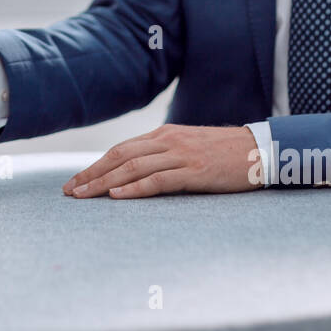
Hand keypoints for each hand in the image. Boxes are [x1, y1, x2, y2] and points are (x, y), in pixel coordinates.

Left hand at [62, 125, 262, 198]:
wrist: (260, 150)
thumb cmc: (225, 153)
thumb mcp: (189, 146)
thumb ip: (164, 154)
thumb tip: (135, 171)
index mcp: (164, 134)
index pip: (120, 149)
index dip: (95, 165)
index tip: (76, 181)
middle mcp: (168, 141)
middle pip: (119, 157)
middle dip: (92, 174)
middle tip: (70, 191)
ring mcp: (181, 155)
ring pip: (133, 167)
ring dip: (105, 183)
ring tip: (85, 195)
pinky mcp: (195, 171)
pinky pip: (158, 180)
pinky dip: (135, 188)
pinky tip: (118, 196)